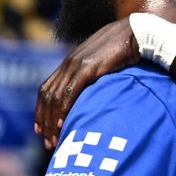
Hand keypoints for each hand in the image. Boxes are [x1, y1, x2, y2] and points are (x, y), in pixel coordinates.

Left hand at [35, 19, 139, 147]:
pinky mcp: (88, 67)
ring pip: (55, 97)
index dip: (40, 110)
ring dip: (52, 121)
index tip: (40, 129)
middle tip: (47, 142)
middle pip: (47, 96)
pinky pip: (70, 92)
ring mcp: (76, 64)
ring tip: (54, 140)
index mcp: (69, 63)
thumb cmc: (124, 49)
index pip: (46, 89)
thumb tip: (92, 96)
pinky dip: (63, 109)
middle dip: (44, 121)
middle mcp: (68, 64)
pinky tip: (63, 124)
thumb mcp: (102, 64)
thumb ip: (92, 76)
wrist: (136, 33)